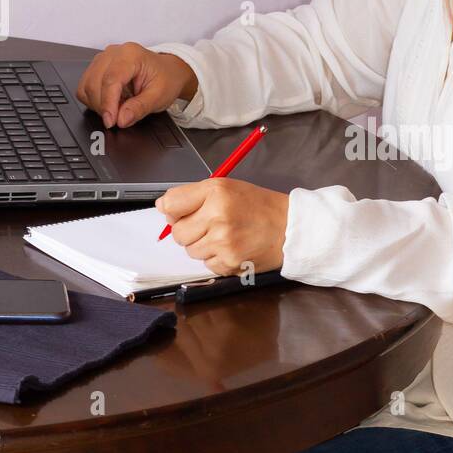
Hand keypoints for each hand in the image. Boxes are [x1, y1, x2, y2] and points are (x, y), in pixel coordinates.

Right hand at [76, 42, 197, 127]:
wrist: (168, 72)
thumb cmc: (166, 79)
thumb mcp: (159, 96)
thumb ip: (139, 108)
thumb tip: (121, 119)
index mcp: (131, 54)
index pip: (110, 80)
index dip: (108, 104)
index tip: (111, 121)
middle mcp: (113, 53)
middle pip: (94, 83)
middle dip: (104, 106)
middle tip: (119, 117)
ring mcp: (102, 59)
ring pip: (86, 86)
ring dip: (98, 104)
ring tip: (119, 107)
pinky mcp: (96, 67)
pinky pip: (85, 87)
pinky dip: (94, 100)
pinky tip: (111, 102)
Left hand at [155, 179, 289, 275]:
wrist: (290, 228)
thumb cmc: (259, 207)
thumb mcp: (227, 187)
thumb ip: (193, 195)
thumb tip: (162, 208)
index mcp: (215, 192)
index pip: (170, 205)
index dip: (173, 211)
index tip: (182, 213)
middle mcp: (217, 217)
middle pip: (177, 233)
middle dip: (189, 231)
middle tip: (210, 225)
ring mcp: (223, 243)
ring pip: (190, 251)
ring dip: (203, 246)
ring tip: (225, 236)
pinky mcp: (229, 263)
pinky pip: (206, 265)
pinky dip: (216, 259)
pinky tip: (233, 248)